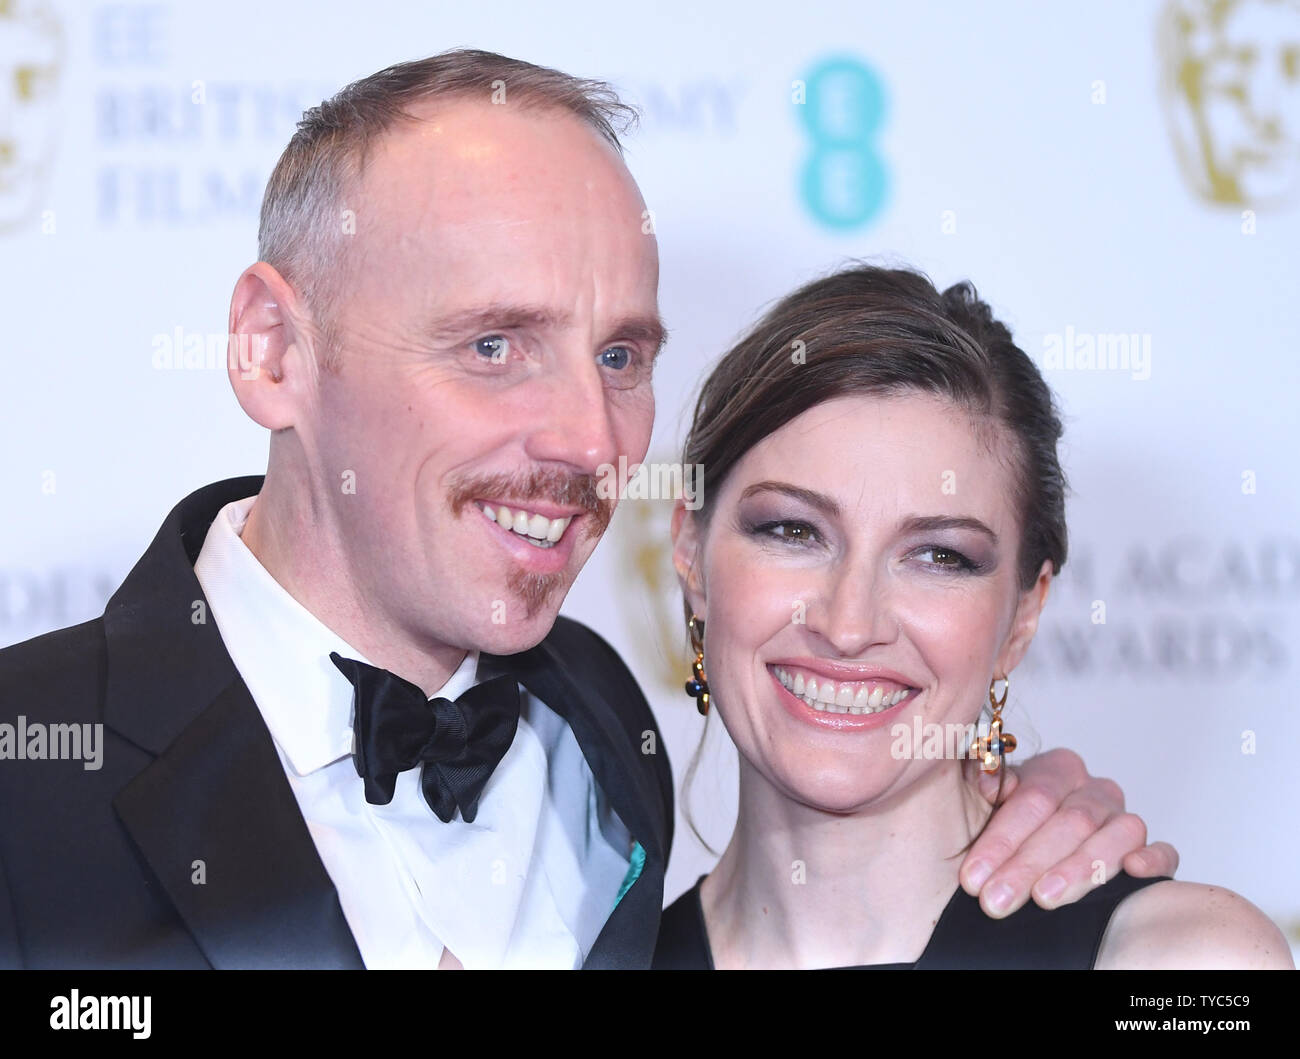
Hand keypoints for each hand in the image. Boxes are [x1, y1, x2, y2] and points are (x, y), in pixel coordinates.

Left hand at [959, 748, 1178, 918]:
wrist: (1016, 859)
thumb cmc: (994, 830)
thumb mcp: (973, 800)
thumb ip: (977, 778)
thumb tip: (988, 782)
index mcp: (1055, 769)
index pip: (1033, 798)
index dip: (1001, 839)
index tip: (972, 876)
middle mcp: (1093, 791)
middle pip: (1070, 821)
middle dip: (1028, 864)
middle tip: (996, 899)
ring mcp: (1124, 820)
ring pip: (1114, 836)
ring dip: (1078, 870)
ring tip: (1044, 899)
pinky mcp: (1151, 852)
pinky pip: (1163, 852)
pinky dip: (1153, 860)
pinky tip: (1133, 872)